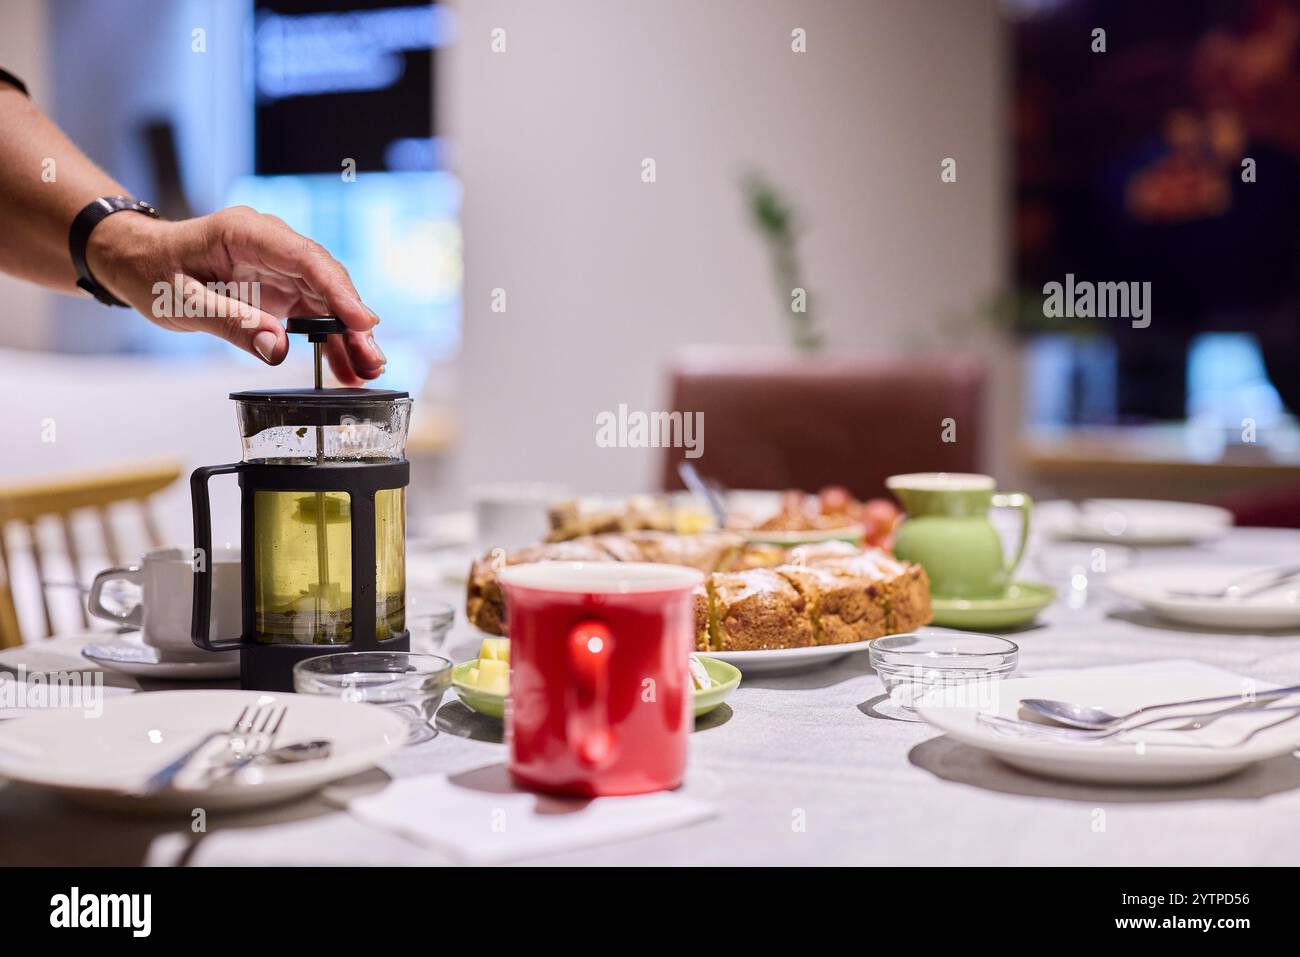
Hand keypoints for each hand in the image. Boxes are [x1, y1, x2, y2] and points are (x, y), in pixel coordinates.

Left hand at [85, 206, 384, 385]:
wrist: (138, 261)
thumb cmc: (151, 271)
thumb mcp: (180, 302)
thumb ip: (231, 323)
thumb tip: (278, 350)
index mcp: (246, 233)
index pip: (306, 259)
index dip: (339, 291)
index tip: (364, 321)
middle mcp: (272, 245)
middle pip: (326, 281)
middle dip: (353, 322)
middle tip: (373, 360)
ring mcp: (280, 266)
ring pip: (327, 300)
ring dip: (348, 336)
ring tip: (367, 372)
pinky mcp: (281, 287)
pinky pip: (314, 313)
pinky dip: (330, 340)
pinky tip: (345, 367)